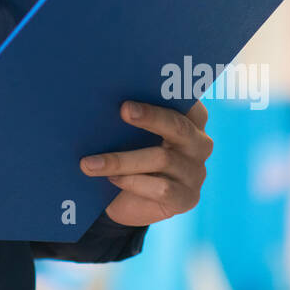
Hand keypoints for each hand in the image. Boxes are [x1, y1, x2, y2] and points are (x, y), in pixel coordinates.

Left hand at [80, 99, 212, 226]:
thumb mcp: (130, 133)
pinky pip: (161, 188)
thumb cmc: (129, 155)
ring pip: (161, 159)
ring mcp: (195, 172)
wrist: (127, 202)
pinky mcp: (186, 198)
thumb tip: (106, 97)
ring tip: (90, 163)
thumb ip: (130, 115)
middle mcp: (199, 143)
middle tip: (123, 110)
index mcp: (191, 119)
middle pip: (177, 126)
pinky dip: (132, 182)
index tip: (145, 86)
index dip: (169, 93)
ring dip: (121, 160)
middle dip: (150, 116)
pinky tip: (111, 179)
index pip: (187, 100)